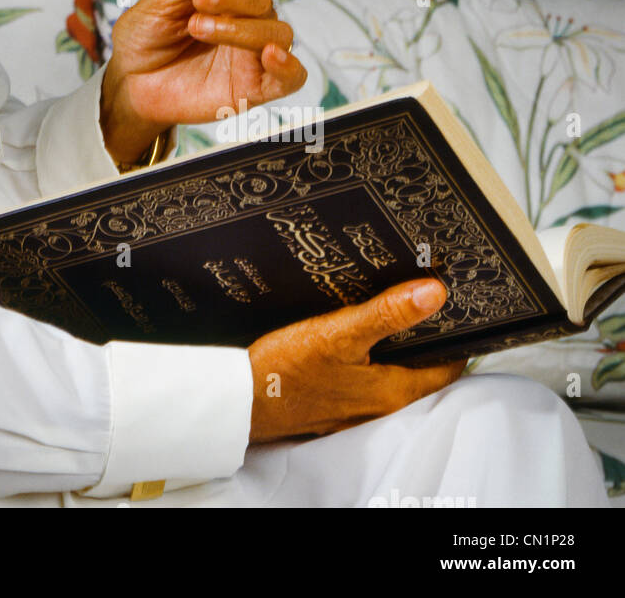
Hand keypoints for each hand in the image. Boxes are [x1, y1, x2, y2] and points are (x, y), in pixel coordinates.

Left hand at [100, 0, 306, 164]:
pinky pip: (292, 77)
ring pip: (276, 32)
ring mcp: (253, 52)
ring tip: (199, 29)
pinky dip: (288, 65)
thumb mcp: (160, 2)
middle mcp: (248, 18)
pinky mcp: (255, 86)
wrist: (128, 83)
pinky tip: (270, 56)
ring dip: (242, 28)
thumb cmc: (145, 38)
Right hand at [247, 278, 466, 441]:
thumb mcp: (339, 333)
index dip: (456, 337)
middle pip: (420, 369)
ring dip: (395, 345)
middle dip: (425, 336)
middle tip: (424, 297)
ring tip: (390, 305)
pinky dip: (370, 355)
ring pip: (392, 372)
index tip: (458, 307)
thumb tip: (434, 292)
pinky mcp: (334, 403)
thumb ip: (387, 313)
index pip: (447, 368)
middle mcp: (382, 405)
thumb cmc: (289, 370)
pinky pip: (365, 376)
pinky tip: (352, 331)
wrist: (242, 401)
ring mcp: (357, 407)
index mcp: (393, 392)